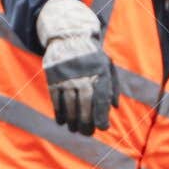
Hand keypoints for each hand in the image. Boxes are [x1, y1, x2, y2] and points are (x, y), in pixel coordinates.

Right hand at [37, 0, 119, 135]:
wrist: (69, 36)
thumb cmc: (92, 56)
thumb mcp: (107, 65)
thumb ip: (113, 86)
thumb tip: (115, 108)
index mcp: (100, 73)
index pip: (101, 99)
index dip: (102, 116)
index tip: (102, 127)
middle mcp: (83, 76)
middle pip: (85, 105)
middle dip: (86, 122)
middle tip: (87, 132)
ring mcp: (67, 77)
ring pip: (70, 105)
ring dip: (72, 120)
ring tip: (74, 129)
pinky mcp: (54, 78)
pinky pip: (56, 99)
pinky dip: (59, 112)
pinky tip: (62, 121)